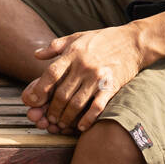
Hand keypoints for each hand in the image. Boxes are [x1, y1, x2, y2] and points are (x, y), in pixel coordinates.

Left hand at [22, 24, 144, 133]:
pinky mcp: (111, 86)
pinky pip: (97, 107)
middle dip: (52, 109)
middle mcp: (84, 66)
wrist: (132, 42)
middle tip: (48, 118)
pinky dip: (87, 119)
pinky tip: (81, 126)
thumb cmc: (102, 39)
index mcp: (73, 53)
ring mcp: (98, 77)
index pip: (51, 74)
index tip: (32, 101)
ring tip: (60, 123)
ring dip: (66, 117)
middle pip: (62, 93)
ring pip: (76, 103)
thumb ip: (55, 46)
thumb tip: (36, 55)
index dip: (39, 90)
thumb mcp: (77, 37)